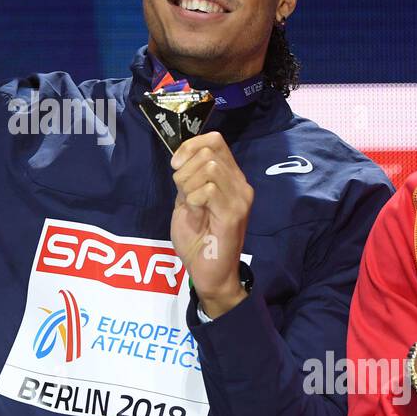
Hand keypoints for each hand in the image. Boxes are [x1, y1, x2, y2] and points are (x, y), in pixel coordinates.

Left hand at [170, 132, 252, 317]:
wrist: (209, 274)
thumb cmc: (197, 240)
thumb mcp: (187, 202)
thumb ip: (188, 180)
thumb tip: (182, 159)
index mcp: (230, 178)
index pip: (215, 140)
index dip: (190, 145)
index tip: (176, 164)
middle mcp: (240, 184)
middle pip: (209, 151)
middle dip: (185, 168)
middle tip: (181, 191)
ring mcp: (240, 199)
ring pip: (210, 167)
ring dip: (189, 183)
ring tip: (189, 204)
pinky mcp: (234, 214)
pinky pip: (210, 189)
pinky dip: (194, 197)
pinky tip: (194, 212)